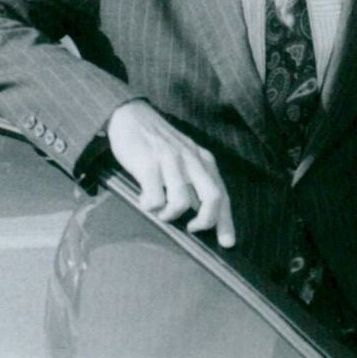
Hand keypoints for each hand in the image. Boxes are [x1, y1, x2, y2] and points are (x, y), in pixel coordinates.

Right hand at [106, 99, 235, 247]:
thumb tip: (202, 215)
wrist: (129, 115)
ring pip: (182, 201)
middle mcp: (191, 159)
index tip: (227, 243)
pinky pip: (155, 198)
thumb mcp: (184, 156)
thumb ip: (195, 180)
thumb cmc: (157, 142)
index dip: (226, 221)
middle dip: (206, 221)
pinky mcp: (148, 163)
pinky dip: (150, 206)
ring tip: (160, 212)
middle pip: (213, 197)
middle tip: (192, 229)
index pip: (222, 194)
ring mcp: (170, 160)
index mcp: (203, 160)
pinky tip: (144, 200)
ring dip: (170, 215)